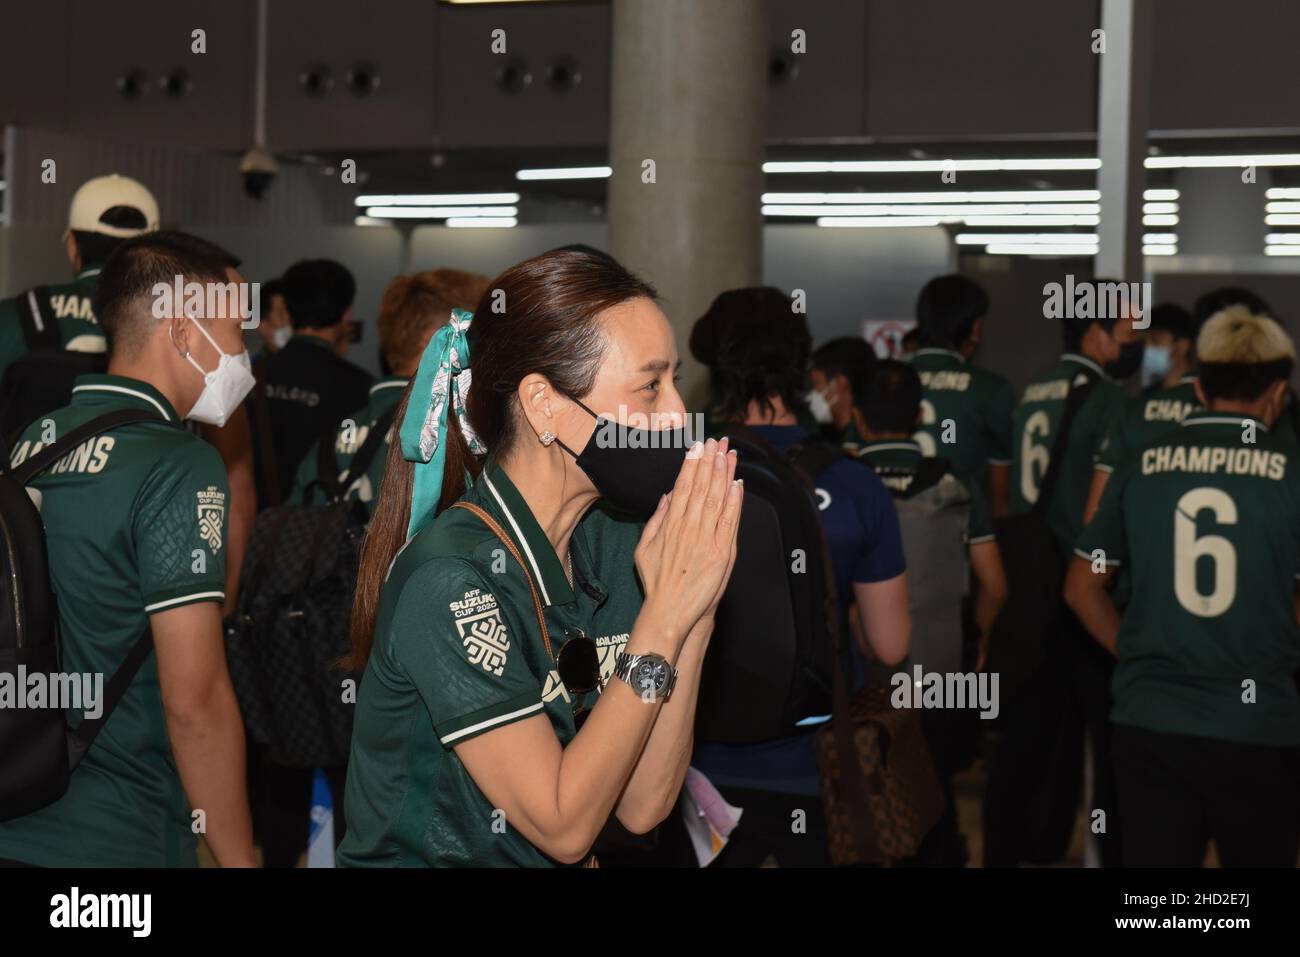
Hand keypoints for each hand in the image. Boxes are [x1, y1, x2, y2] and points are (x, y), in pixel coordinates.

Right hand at [634, 437, 741, 647]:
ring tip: (729, 454)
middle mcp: (688, 528)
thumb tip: (666, 496)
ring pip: (717, 499)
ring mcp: (706, 539)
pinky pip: (730, 521)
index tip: (698, 445)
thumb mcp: (644, 548)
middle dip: (710, 461)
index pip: (683, 486)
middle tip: (717, 441)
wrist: (669, 612)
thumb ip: (656, 520)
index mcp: (670, 524)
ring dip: (724, 474)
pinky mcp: (721, 553)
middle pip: (702, 487)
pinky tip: (738, 484)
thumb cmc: (656, 583)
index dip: (692, 464)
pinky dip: (735, 501)